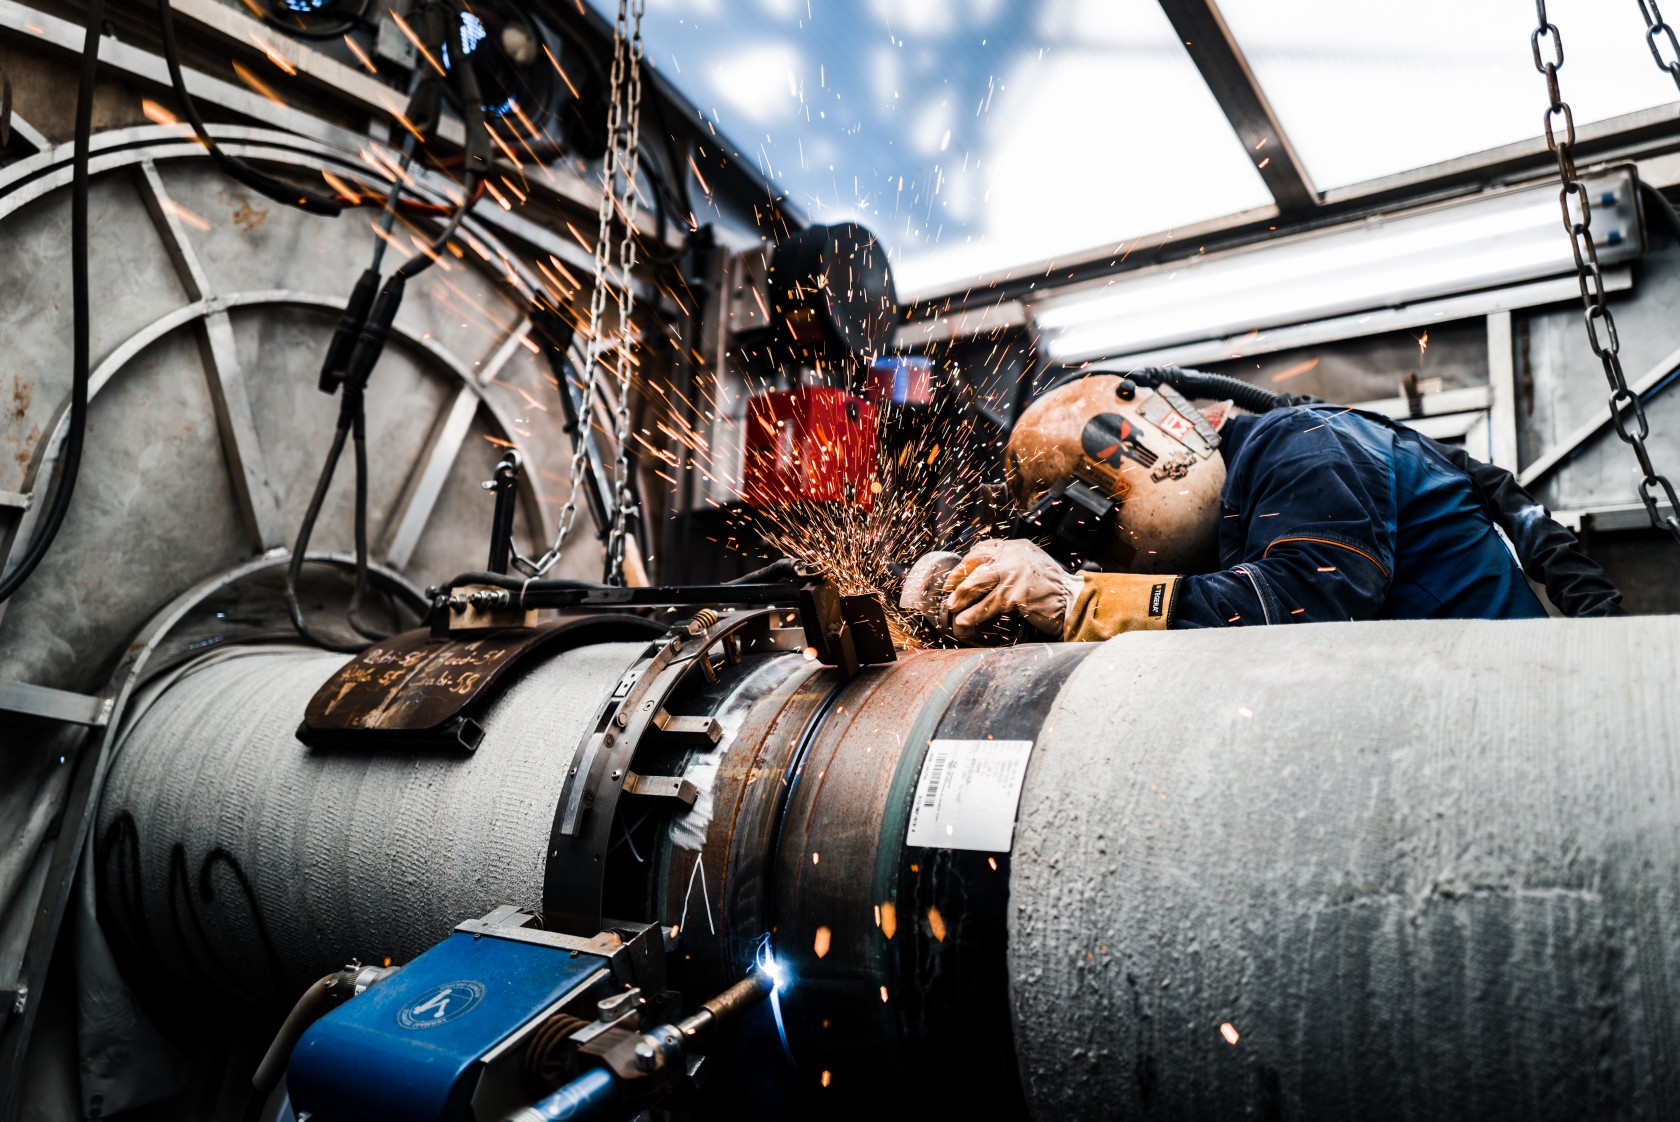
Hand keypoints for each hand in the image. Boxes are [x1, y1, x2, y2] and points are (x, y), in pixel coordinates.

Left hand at [942, 539, 1083, 640]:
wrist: (1073, 601)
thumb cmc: (1052, 588)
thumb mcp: (1031, 565)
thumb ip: (1011, 564)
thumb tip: (982, 575)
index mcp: (1016, 547)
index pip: (984, 548)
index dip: (967, 561)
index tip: (957, 573)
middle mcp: (1013, 555)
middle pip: (975, 563)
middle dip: (958, 578)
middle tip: (948, 590)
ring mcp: (1013, 574)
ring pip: (976, 584)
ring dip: (961, 597)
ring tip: (952, 607)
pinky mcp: (1014, 594)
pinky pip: (986, 605)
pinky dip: (973, 614)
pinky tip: (964, 621)